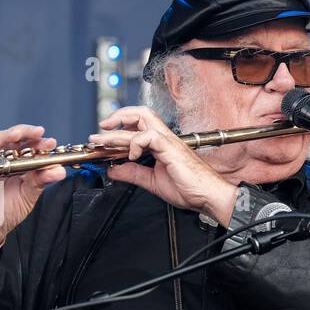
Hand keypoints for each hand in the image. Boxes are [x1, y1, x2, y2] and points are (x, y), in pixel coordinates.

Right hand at [0, 124, 66, 249]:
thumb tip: (60, 171)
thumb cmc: (6, 212)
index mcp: (22, 168)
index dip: (41, 143)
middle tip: (38, 133)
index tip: (51, 142)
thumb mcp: (28, 196)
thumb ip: (41, 182)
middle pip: (17, 140)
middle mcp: (8, 162)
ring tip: (20, 134)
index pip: (32, 149)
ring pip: (0, 141)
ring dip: (9, 135)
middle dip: (27, 133)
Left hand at [90, 106, 236, 225]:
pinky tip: (130, 156)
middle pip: (140, 113)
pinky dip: (135, 144)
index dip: (120, 126)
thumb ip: (133, 174)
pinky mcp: (170, 148)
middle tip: (101, 128)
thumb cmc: (189, 189)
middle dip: (117, 116)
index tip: (104, 135)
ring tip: (103, 141)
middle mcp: (165, 138)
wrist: (207, 196)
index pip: (138, 125)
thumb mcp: (152, 182)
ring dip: (118, 131)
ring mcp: (168, 141)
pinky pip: (148, 136)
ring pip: (140, 121)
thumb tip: (113, 169)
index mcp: (161, 144)